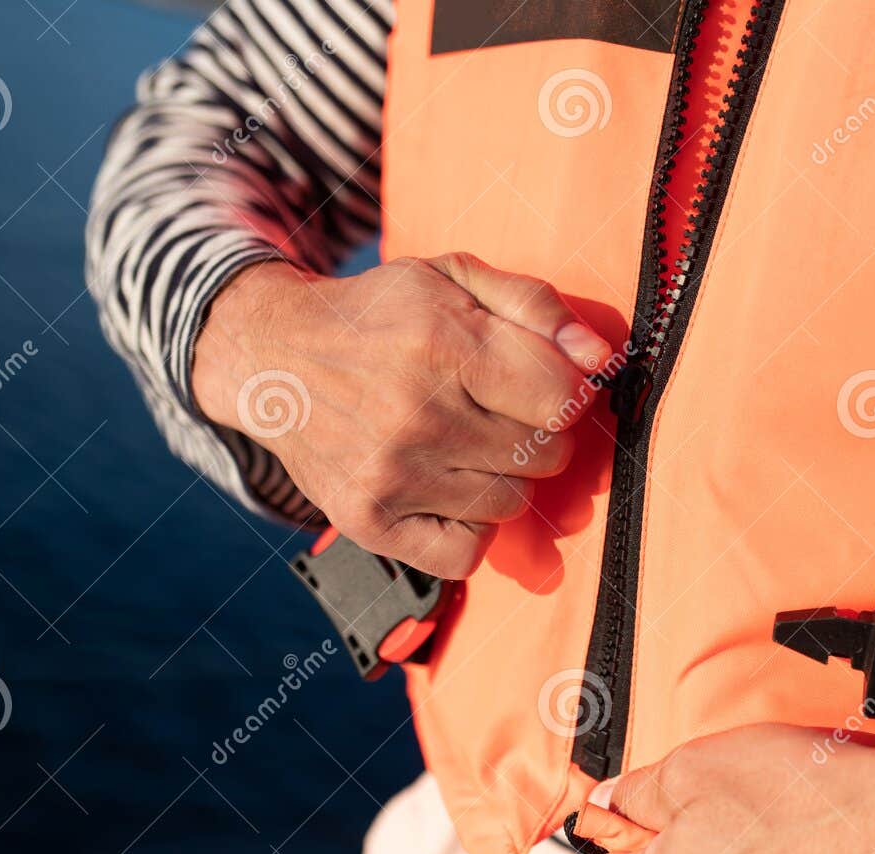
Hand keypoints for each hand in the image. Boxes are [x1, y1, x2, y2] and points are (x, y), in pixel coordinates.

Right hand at [191, 254, 613, 577]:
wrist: (273, 357)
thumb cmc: (379, 317)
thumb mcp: (454, 279)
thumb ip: (536, 306)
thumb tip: (601, 359)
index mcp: (441, 344)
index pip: (560, 400)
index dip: (563, 393)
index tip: (539, 385)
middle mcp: (414, 414)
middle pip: (543, 456)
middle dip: (534, 433)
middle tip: (494, 411)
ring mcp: (389, 476)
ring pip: (510, 503)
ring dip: (502, 477)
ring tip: (463, 443)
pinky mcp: (369, 522)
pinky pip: (467, 554)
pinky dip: (470, 529)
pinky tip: (448, 490)